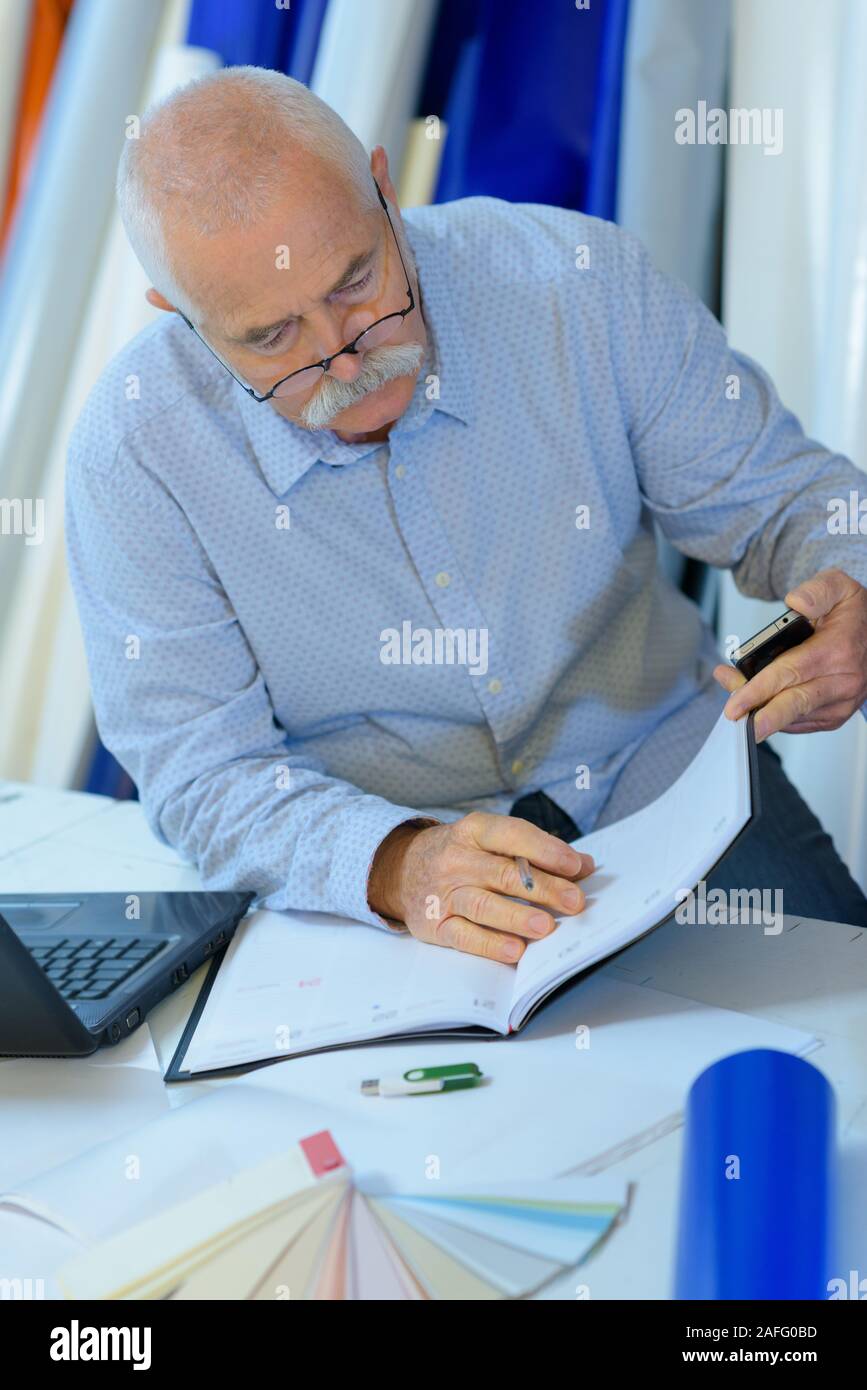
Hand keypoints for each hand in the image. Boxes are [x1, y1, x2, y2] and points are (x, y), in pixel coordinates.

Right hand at [367, 812, 593, 963]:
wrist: (399, 870)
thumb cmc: (460, 856)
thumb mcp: (491, 842)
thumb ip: (537, 852)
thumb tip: (583, 866)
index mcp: (474, 831)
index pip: (512, 835)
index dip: (545, 849)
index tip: (575, 865)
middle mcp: (457, 859)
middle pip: (504, 874)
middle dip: (543, 888)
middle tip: (575, 902)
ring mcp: (444, 893)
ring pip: (483, 904)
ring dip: (517, 916)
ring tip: (546, 926)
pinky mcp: (435, 924)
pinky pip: (464, 935)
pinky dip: (490, 944)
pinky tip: (515, 950)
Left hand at [713, 567, 866, 739]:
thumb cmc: (852, 614)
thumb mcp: (838, 587)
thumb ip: (817, 590)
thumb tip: (797, 603)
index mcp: (838, 649)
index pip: (792, 672)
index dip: (760, 689)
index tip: (736, 702)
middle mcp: (843, 681)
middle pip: (794, 703)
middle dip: (761, 716)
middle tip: (734, 721)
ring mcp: (840, 702)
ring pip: (793, 715)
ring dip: (761, 711)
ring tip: (735, 700)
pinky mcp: (834, 715)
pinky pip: (799, 723)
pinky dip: (775, 718)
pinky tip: (757, 705)